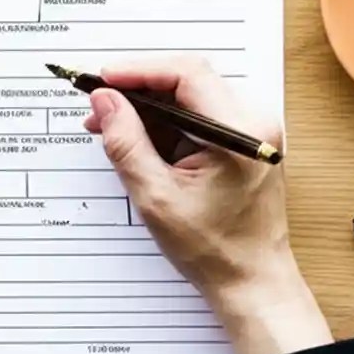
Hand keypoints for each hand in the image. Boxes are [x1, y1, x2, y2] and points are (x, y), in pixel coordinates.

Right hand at [84, 56, 331, 353]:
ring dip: (149, 108)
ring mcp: (250, 131)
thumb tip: (104, 102)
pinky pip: (197, 117)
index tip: (103, 80)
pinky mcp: (242, 142)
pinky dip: (165, 124)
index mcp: (240, 131)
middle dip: (138, 90)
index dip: (138, 71)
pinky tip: (138, 141)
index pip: (186, 74)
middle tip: (99, 107)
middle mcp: (253, 122)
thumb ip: (126, 142)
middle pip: (187, 80)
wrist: (252, 282)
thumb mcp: (156, 196)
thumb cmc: (215, 250)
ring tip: (111, 128)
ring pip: (189, 97)